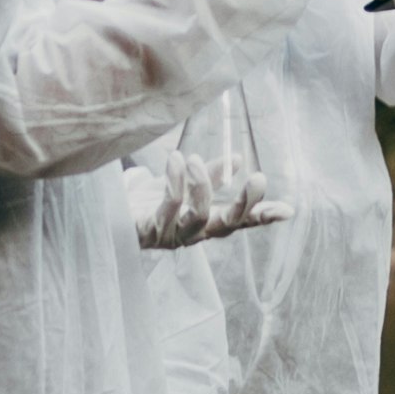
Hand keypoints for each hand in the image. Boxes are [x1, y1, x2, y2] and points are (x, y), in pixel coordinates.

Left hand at [138, 123, 289, 252]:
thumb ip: (210, 174)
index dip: (264, 216)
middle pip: (228, 225)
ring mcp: (171, 236)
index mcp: (206, 221)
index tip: (288, 210)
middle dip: (245, 202)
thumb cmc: (147, 200)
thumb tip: (237, 158)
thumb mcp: (183, 183)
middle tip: (258, 176)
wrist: (106, 213)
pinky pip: (168, 208)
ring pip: (199, 216)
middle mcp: (194, 233)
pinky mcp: (148, 232)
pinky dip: (174, 182)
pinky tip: (175, 160)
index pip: (242, 221)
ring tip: (193, 157)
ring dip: (201, 185)